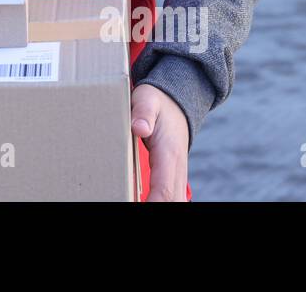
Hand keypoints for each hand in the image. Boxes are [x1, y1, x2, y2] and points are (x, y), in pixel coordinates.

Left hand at [131, 84, 188, 200]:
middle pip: (173, 200)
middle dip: (155, 206)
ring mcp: (177, 173)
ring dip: (157, 203)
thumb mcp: (147, 99)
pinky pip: (171, 195)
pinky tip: (141, 201)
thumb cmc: (157, 101)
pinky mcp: (172, 175)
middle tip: (129, 203)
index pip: (165, 189)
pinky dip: (159, 201)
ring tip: (132, 201)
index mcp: (169, 152)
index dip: (154, 203)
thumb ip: (143, 112)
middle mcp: (177, 167)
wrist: (175, 101)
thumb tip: (139, 128)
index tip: (137, 205)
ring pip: (175, 199)